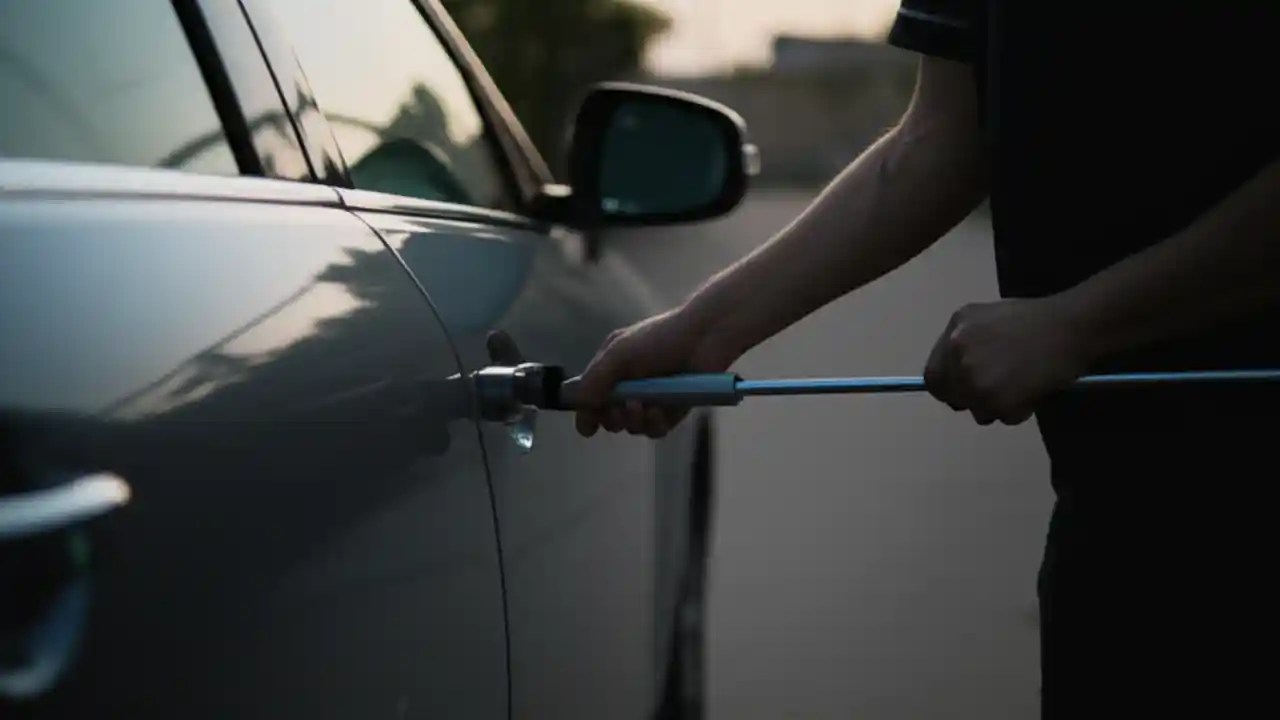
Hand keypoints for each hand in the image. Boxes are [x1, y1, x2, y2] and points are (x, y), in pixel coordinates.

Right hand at [574, 307, 738, 438]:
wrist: (705, 338)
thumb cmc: (660, 339)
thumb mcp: (619, 353)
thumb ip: (595, 378)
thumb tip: (577, 402)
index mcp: (614, 366)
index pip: (592, 396)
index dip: (587, 413)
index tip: (588, 427)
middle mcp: (631, 384)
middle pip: (610, 417)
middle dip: (611, 418)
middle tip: (620, 409)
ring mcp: (652, 398)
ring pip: (632, 426)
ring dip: (633, 421)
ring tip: (641, 406)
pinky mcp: (673, 409)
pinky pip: (656, 429)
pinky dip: (653, 424)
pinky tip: (658, 412)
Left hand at [923, 297, 1089, 424]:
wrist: (1072, 325)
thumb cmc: (1037, 320)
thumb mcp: (988, 319)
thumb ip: (966, 344)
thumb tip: (956, 375)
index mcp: (955, 329)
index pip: (934, 375)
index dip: (949, 387)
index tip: (963, 392)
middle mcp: (957, 352)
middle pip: (952, 395)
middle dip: (972, 399)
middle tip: (997, 395)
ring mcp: (972, 376)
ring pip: (976, 409)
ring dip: (997, 406)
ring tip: (1022, 387)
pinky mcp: (993, 398)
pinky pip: (1000, 417)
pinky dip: (1017, 412)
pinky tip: (1032, 392)